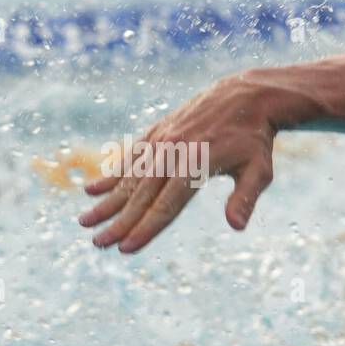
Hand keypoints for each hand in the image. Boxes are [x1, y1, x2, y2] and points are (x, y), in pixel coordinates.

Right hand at [79, 74, 277, 252]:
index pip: (167, 204)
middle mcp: (173, 151)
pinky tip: (93, 190)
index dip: (146, 228)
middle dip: (118, 222)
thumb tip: (236, 227)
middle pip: (141, 194)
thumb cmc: (255, 140)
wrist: (245, 95)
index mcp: (196, 164)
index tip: (126, 249)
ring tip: (85, 222)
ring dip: (107, 201)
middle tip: (97, 244)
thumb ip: (245, 197)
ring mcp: (162, 140)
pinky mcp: (157, 132)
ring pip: (130, 176)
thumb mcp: (260, 170)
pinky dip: (112, 174)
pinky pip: (130, 156)